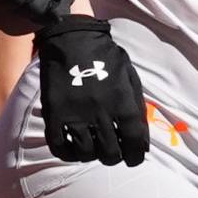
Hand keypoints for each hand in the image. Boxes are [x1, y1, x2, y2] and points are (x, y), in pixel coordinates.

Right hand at [29, 15, 146, 164]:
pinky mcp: (54, 113)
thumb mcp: (130, 77)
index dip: (135, 156)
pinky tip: (71, 148)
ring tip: (92, 148)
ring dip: (91, 155)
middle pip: (110, 153)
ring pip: (85, 153)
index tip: (132, 158)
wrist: (73, 38)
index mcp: (122, 102)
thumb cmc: (106, 58)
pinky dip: (66, 153)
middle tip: (111, 152)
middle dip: (113, 157)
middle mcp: (100, 112)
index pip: (134, 142)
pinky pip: (59, 146)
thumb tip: (143, 142)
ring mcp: (75, 114)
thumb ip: (138, 109)